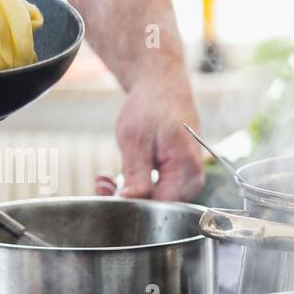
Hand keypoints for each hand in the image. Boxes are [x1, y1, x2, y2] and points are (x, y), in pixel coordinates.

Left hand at [113, 61, 204, 200]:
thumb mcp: (135, 140)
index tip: (107, 193)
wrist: (163, 86)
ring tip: (104, 180)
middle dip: (126, 200)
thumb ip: (136, 175)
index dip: (131, 206)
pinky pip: (157, 192)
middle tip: (100, 184)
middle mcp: (193, 179)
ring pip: (155, 201)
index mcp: (186, 169)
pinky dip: (136, 187)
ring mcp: (188, 180)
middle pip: (158, 207)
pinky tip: (116, 178)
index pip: (159, 207)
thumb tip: (130, 202)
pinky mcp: (180, 178)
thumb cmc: (152, 106)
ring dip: (128, 194)